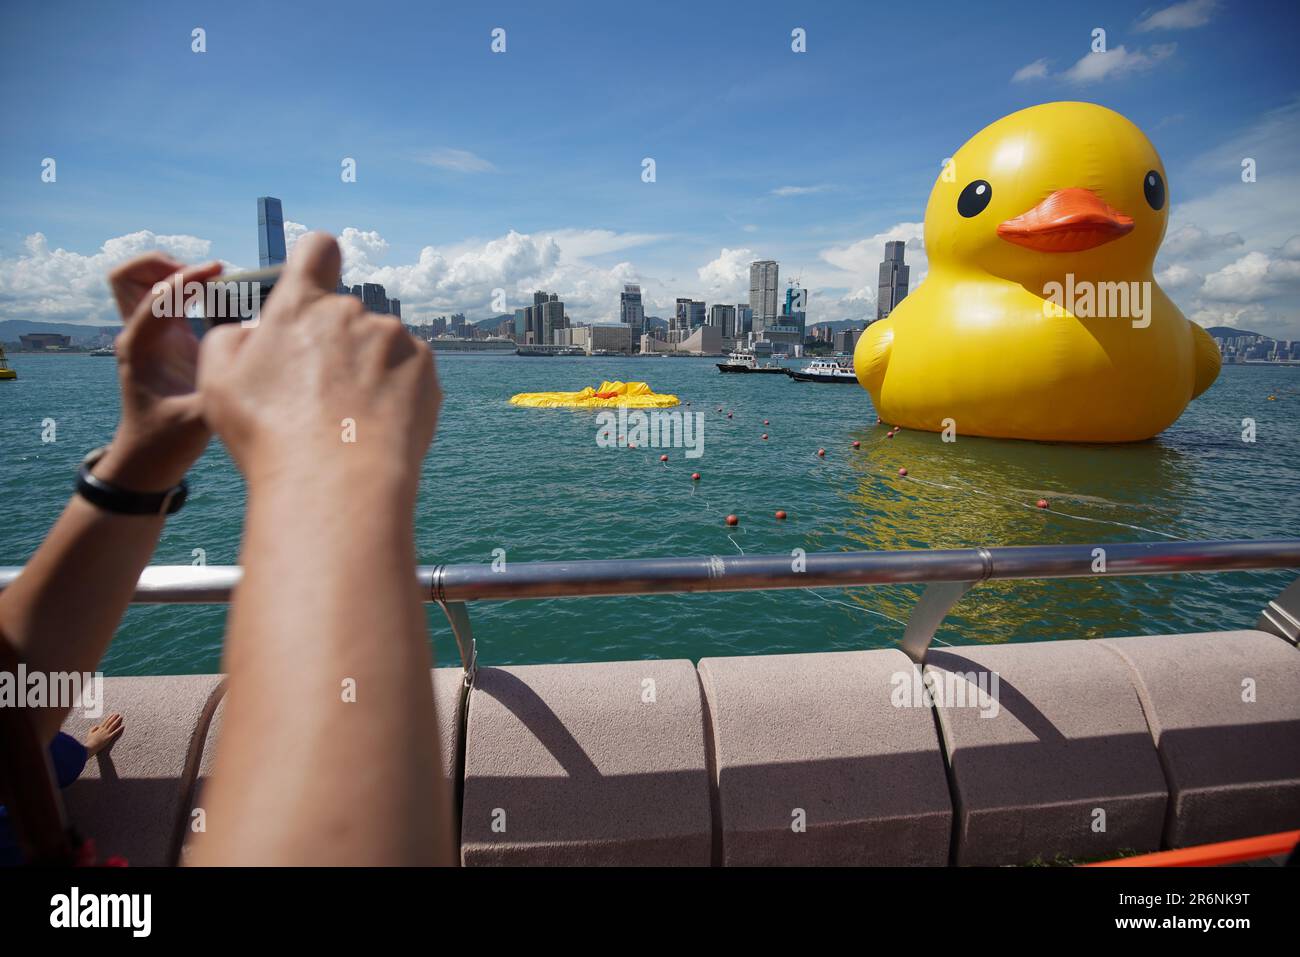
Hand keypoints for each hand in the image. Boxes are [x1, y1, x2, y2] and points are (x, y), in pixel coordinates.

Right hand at [85, 713, 124, 756]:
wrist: (90, 747)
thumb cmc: (89, 742)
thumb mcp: (90, 734)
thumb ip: (93, 729)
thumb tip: (97, 725)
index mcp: (99, 729)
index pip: (105, 722)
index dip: (109, 718)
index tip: (113, 714)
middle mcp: (103, 730)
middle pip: (110, 722)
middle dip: (114, 717)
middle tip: (118, 714)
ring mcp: (106, 734)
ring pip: (113, 726)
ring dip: (117, 721)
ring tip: (121, 717)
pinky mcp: (109, 738)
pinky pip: (115, 732)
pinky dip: (119, 729)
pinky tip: (123, 726)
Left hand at [97, 254, 224, 489]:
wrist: (148, 457)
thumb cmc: (168, 441)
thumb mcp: (200, 417)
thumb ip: (225, 386)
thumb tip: (260, 357)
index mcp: (140, 348)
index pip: (158, 296)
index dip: (189, 278)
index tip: (221, 272)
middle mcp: (138, 335)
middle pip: (130, 275)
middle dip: (165, 265)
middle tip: (205, 276)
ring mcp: (148, 335)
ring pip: (142, 281)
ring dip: (171, 272)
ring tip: (210, 283)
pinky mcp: (163, 339)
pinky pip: (165, 297)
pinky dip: (185, 287)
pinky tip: (216, 299)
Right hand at [197, 233, 440, 498]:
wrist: (339, 482)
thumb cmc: (270, 434)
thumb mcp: (218, 382)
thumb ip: (230, 338)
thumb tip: (253, 330)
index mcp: (301, 303)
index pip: (317, 249)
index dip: (317, 261)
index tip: (316, 282)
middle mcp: (352, 310)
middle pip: (345, 316)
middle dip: (335, 344)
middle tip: (318, 396)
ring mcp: (394, 337)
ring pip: (379, 346)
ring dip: (367, 370)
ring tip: (348, 420)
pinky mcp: (425, 368)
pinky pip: (408, 371)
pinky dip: (395, 392)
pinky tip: (376, 425)